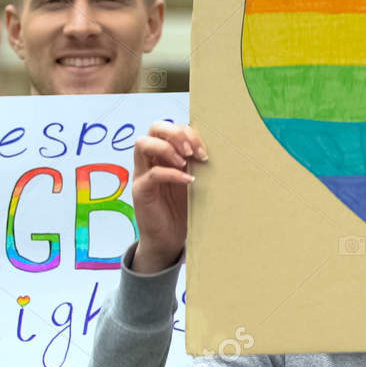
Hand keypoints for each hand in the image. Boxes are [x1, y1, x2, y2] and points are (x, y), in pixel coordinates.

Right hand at [130, 122, 206, 273]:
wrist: (169, 239)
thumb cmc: (184, 208)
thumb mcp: (194, 181)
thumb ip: (199, 165)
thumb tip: (224, 149)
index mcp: (164, 153)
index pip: (171, 127)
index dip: (188, 133)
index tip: (204, 150)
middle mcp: (150, 160)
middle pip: (154, 127)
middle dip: (176, 133)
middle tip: (192, 151)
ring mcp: (142, 174)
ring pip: (143, 143)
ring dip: (167, 148)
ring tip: (186, 162)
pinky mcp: (140, 191)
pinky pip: (152, 174)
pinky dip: (171, 173)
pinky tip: (188, 181)